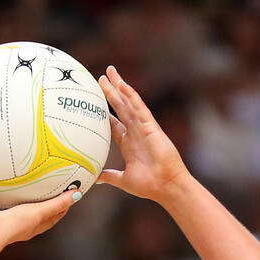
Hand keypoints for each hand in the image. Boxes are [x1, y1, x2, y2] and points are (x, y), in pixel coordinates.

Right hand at [0, 187, 77, 246]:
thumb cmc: (16, 224)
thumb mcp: (40, 212)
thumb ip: (57, 203)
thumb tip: (77, 194)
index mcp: (29, 226)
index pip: (48, 217)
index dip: (57, 208)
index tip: (64, 196)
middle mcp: (13, 223)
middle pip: (25, 212)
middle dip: (30, 202)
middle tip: (37, 186)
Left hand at [97, 65, 188, 201]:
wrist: (165, 186)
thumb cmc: (148, 185)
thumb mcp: (123, 179)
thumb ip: (109, 176)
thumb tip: (95, 178)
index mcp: (128, 144)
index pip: (114, 123)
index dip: (105, 112)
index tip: (94, 102)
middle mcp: (135, 132)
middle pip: (120, 107)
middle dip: (111, 92)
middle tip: (101, 77)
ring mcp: (143, 128)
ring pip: (129, 103)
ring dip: (119, 87)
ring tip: (110, 73)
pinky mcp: (151, 127)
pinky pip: (140, 108)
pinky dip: (132, 96)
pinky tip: (123, 85)